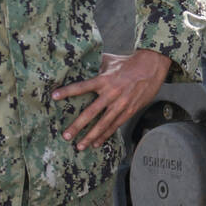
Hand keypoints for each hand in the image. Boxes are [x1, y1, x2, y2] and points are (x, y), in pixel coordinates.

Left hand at [53, 48, 170, 149]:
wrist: (152, 66)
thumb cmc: (128, 62)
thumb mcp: (110, 60)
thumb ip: (95, 65)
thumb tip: (80, 62)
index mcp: (104, 79)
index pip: (82, 86)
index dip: (67, 91)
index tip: (54, 96)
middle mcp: (112, 93)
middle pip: (91, 112)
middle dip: (77, 125)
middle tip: (66, 136)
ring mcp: (122, 103)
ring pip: (103, 123)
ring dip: (91, 136)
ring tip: (80, 146)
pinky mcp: (130, 110)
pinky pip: (115, 125)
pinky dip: (105, 135)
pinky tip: (96, 143)